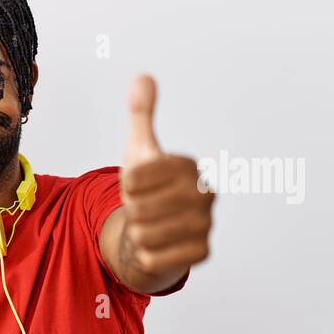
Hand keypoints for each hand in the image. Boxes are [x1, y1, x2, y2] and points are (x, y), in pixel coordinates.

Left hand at [118, 75, 213, 277]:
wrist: (156, 230)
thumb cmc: (147, 188)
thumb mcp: (140, 150)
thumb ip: (141, 115)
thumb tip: (143, 77)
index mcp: (188, 166)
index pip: (134, 178)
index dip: (126, 185)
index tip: (138, 185)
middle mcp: (205, 193)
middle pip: (138, 208)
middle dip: (131, 211)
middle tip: (143, 208)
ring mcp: (207, 224)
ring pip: (144, 234)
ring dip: (137, 233)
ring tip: (149, 225)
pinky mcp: (202, 252)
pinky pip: (153, 257)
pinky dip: (145, 254)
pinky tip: (157, 245)